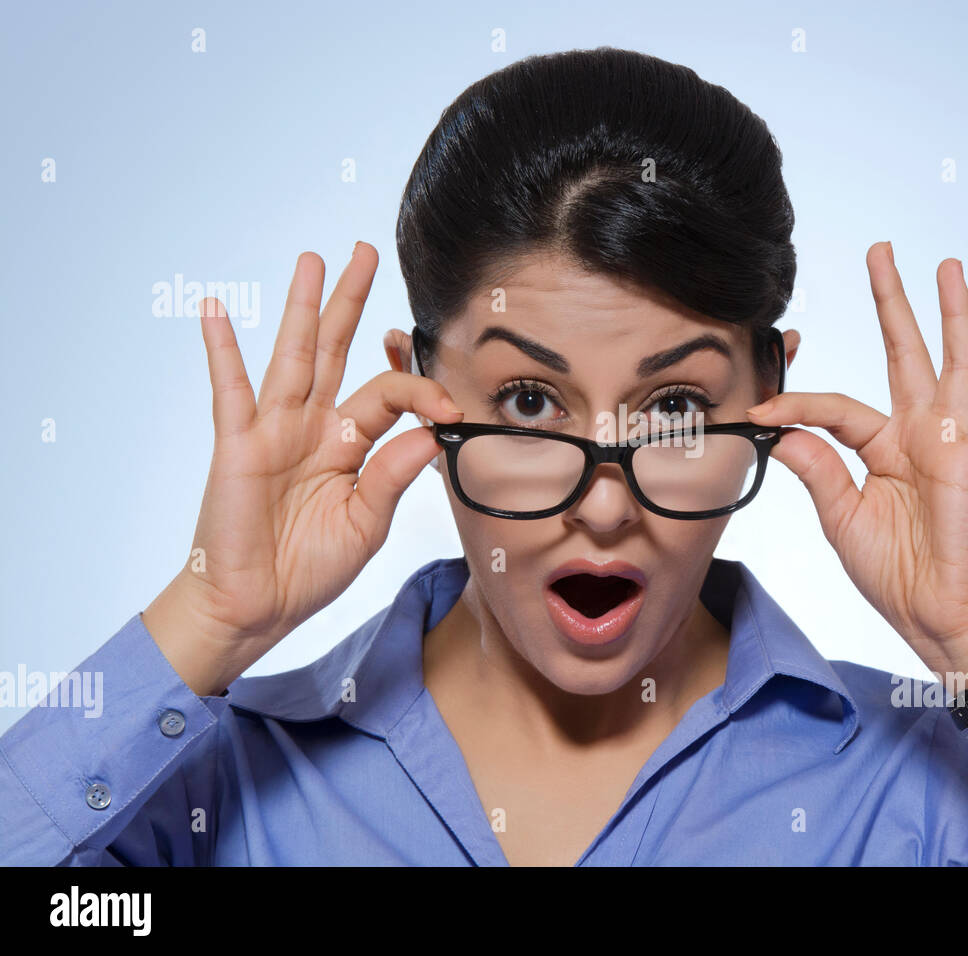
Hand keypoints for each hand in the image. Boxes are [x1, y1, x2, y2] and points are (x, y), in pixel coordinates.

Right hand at [142, 243, 463, 695]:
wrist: (257, 606)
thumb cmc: (310, 568)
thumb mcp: (367, 524)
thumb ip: (393, 476)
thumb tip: (429, 434)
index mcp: (349, 444)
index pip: (390, 396)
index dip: (422, 394)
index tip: (452, 409)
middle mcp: (313, 427)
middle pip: (336, 350)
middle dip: (352, 301)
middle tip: (365, 251)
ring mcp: (274, 431)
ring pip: (293, 356)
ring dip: (302, 306)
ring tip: (312, 258)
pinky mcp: (238, 446)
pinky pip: (230, 391)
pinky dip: (222, 351)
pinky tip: (217, 308)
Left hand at [745, 242, 967, 678]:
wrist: (936, 617)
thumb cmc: (895, 573)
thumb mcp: (841, 517)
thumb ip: (818, 468)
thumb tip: (784, 430)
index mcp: (883, 448)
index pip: (836, 406)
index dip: (798, 403)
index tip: (762, 409)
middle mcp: (919, 436)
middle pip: (904, 354)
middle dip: (892, 303)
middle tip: (881, 251)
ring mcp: (951, 446)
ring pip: (955, 366)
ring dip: (953, 316)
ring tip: (948, 267)